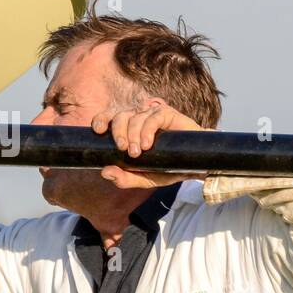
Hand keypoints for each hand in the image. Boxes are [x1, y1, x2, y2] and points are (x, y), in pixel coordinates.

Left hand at [91, 101, 211, 188]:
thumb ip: (124, 178)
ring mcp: (152, 115)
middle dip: (118, 133)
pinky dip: (147, 129)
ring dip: (133, 134)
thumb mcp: (143, 178)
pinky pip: (153, 117)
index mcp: (127, 129)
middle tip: (124, 150)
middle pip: (120, 116)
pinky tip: (147, 144)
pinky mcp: (167, 114)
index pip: (108, 118)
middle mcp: (137, 119)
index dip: (101, 120)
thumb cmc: (166, 169)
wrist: (194, 167)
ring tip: (137, 153)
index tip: (98, 130)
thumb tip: (104, 172)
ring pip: (135, 117)